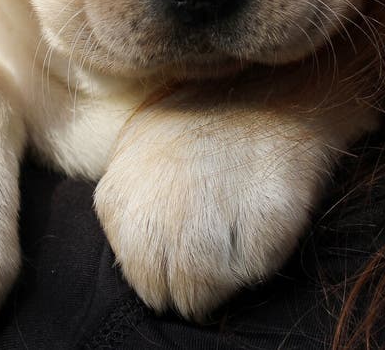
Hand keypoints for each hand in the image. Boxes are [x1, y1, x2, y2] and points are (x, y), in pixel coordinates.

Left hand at [94, 72, 376, 319]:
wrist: (267, 85)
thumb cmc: (204, 115)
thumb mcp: (141, 146)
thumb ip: (131, 199)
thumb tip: (132, 249)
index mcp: (116, 203)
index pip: (136, 272)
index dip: (166, 256)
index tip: (190, 218)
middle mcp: (148, 228)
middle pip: (161, 294)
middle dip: (188, 274)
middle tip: (215, 225)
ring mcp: (200, 238)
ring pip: (200, 300)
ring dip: (221, 271)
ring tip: (234, 216)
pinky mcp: (254, 241)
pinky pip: (247, 278)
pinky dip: (256, 258)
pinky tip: (257, 213)